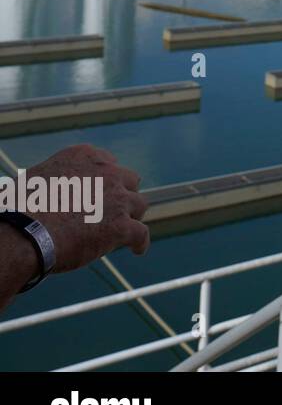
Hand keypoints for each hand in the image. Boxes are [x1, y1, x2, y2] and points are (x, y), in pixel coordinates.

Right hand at [23, 144, 149, 272]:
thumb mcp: (34, 179)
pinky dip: (140, 242)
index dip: (106, 179)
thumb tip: (46, 190)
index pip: (108, 162)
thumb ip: (53, 179)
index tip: (102, 189)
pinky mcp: (121, 226)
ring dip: (132, 216)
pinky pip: (141, 233)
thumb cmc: (17, 209)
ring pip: (138, 205)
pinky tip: (137, 249)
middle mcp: (106, 172)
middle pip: (129, 181)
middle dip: (123, 194)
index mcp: (83, 156)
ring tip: (124, 228)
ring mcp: (117, 199)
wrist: (23, 233)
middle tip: (113, 209)